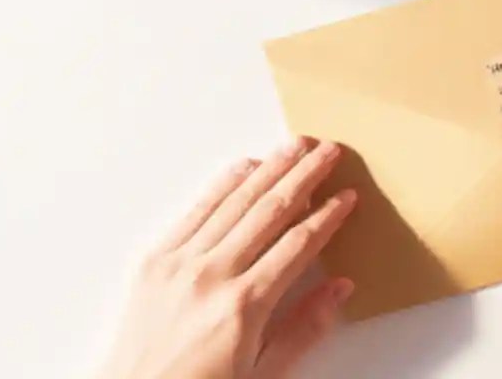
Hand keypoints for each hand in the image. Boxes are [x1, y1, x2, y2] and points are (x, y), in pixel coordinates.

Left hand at [98, 138, 356, 378]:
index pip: (298, 244)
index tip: (347, 196)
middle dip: (304, 176)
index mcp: (244, 306)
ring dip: (269, 168)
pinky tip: (244, 167)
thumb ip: (304, 329)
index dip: (328, 216)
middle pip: (270, 211)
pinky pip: (196, 211)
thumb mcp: (263, 375)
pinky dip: (223, 184)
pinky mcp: (155, 260)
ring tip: (295, 146)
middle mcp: (212, 276)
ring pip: (235, 202)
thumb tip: (340, 288)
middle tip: (328, 151)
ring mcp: (180, 263)